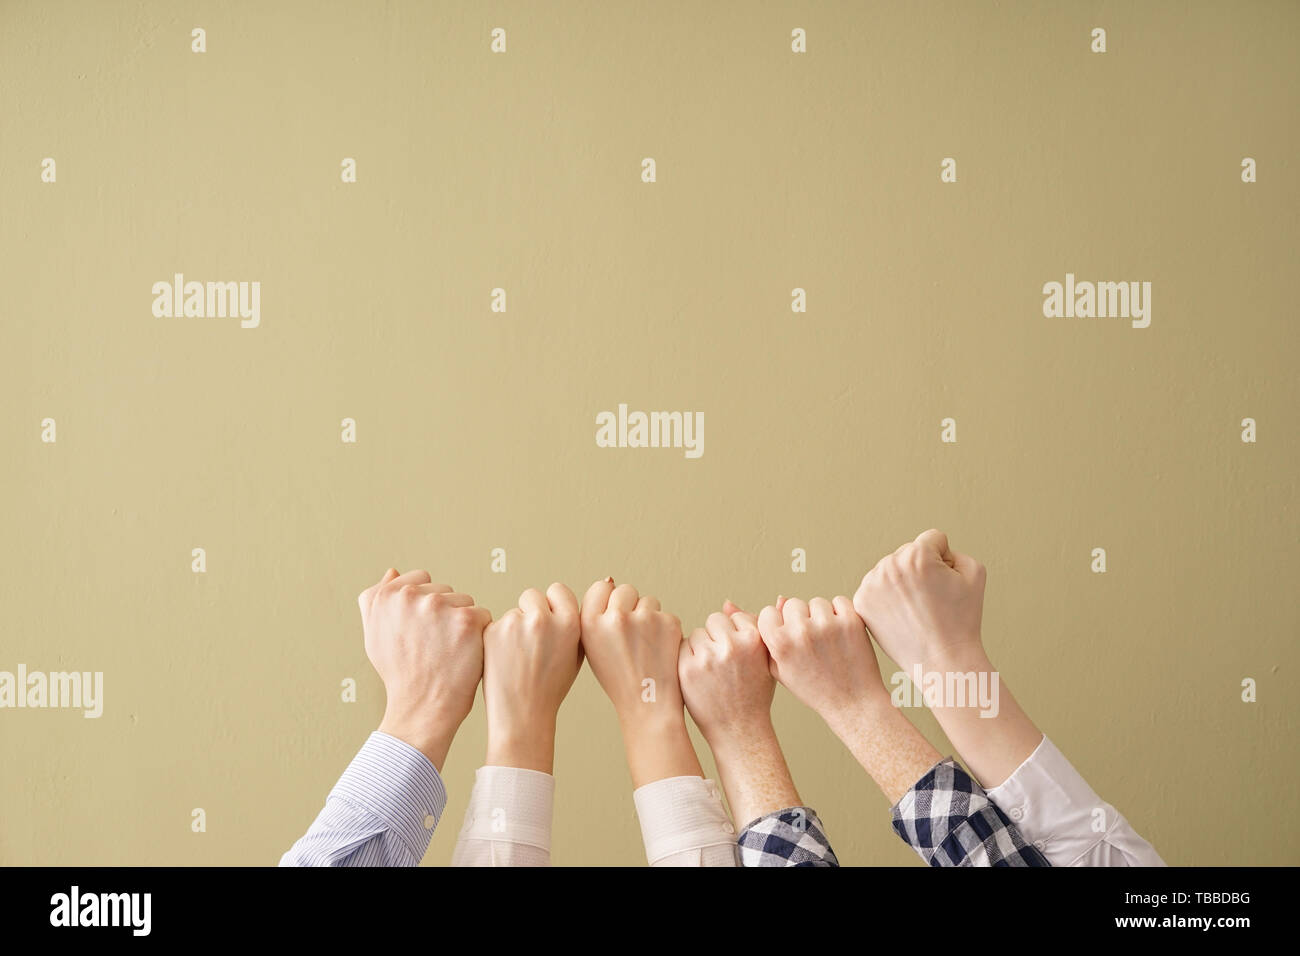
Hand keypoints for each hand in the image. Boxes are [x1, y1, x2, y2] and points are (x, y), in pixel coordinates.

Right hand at [358, 568, 490, 769]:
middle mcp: (411, 596)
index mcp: (387, 596)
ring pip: (465, 602)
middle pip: (445, 591)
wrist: (421, 708)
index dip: (425, 608)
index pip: (422, 580)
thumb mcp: (374, 634)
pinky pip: (483, 615)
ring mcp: (440, 606)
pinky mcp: (467, 620)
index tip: (421, 633)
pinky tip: (466, 653)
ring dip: (463, 623)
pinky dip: (479, 634)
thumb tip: (393, 571)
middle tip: (435, 646)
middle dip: (445, 614)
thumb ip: (377, 599)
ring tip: (449, 651)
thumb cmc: (399, 673)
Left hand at [482, 583, 581, 772]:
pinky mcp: (493, 631)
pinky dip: (498, 638)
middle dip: (531, 610)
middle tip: (531, 638)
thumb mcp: (576, 655)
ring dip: (515, 627)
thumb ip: (574, 625)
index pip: (558, 590)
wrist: (523, 713)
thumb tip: (569, 602)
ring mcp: (515, 623)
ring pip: (514, 612)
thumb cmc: (550, 688)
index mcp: (569, 623)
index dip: (553, 603)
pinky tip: (505, 659)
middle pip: (533, 595)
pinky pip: (497, 624)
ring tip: (519, 656)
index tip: (549, 616)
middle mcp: (543, 618)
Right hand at [580, 578, 684, 725]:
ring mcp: (643, 619)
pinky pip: (664, 614)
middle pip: (624, 590)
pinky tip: (658, 649)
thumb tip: (610, 580)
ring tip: (644, 645)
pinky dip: (664, 628)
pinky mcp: (668, 623)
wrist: (647, 702)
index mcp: (590, 623)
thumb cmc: (618, 676)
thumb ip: (595, 615)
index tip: (613, 618)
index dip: (607, 602)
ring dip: (648, 616)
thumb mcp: (592, 646)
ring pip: (647, 600)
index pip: (600, 588)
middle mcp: (615, 617)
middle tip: (631, 636)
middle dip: (629, 606)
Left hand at [679, 604, 774, 742]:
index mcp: (754, 640)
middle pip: (714, 621)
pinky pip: (682, 648)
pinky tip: (699, 677)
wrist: (740, 730)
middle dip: (715, 637)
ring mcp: (708, 657)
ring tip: (712, 672)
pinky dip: (687, 659)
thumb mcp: (764, 659)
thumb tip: (726, 603)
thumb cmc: (753, 694)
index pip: (733, 617)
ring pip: (697, 633)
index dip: (733, 635)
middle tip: (722, 663)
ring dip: (700, 648)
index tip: (737, 656)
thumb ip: (750, 628)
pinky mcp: (687, 669)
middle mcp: (732, 646)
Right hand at [757, 595, 885, 724]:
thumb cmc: (815, 689)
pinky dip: (841, 612)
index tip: (788, 635)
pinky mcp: (850, 622)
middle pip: (793, 603)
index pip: (768, 612)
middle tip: (811, 640)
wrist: (852, 702)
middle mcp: (801, 631)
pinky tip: (841, 633)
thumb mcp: (781, 670)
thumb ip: (772, 637)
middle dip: (799, 617)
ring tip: (827, 639)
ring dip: (821, 615)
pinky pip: (840, 601)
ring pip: (817, 602)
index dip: (777, 623)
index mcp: (780, 643)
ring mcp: (827, 625)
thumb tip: (780, 599)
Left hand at [852, 528, 985, 674]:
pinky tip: (901, 614)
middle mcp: (889, 565)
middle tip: (931, 600)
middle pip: (908, 553)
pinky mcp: (861, 602)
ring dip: (902, 581)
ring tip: (916, 608)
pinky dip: (888, 597)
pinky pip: (876, 587)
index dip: (946, 561)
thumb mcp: (975, 573)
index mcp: (917, 555)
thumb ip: (955, 550)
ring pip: (890, 569)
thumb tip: (933, 551)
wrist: (942, 660)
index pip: (933, 540)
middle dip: (921, 570)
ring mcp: (871, 584)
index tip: (946, 585)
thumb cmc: (962, 619)